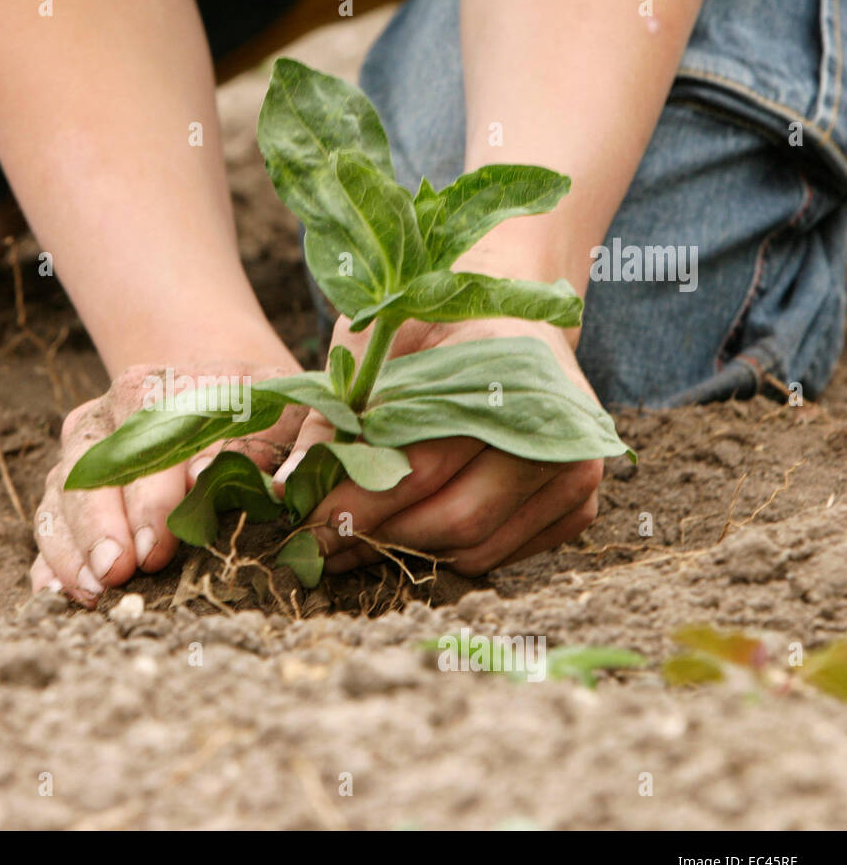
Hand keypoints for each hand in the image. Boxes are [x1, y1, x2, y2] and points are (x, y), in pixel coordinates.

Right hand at [31, 360, 304, 604]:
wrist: (220, 403)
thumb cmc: (258, 416)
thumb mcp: (281, 415)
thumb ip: (276, 442)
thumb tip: (247, 482)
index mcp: (152, 389)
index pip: (142, 436)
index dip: (149, 494)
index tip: (157, 545)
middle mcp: (105, 419)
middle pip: (88, 469)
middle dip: (101, 525)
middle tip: (117, 573)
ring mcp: (78, 456)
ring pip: (59, 498)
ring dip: (73, 549)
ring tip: (94, 592)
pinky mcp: (65, 491)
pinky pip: (48, 526)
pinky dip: (51, 562)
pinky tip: (58, 597)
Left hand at [278, 315, 603, 576]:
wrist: (508, 311)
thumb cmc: (430, 327)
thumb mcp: (374, 349)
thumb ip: (333, 417)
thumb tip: (285, 489)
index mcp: (508, 373)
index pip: (423, 463)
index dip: (357, 503)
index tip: (304, 525)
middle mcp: (557, 426)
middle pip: (455, 518)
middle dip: (378, 539)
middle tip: (321, 545)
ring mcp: (577, 467)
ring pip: (478, 547)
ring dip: (408, 552)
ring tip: (355, 541)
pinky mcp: (579, 502)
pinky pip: (502, 553)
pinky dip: (448, 552)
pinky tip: (407, 530)